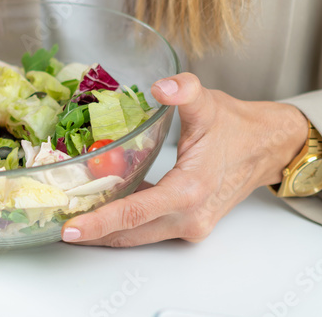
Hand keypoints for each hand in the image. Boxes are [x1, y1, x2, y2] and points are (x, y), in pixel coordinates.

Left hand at [61, 72, 307, 246]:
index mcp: (189, 192)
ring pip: (138, 236)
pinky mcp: (189, 224)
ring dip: (105, 230)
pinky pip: (148, 228)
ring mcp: (190, 225)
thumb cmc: (236, 127)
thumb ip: (185, 91)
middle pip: (130, 233)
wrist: (267, 147)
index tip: (70, 227)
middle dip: (92, 232)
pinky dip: (122, 223)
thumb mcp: (209, 103)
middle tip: (54, 222)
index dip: (99, 221)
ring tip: (69, 217)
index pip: (135, 213)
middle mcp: (189, 217)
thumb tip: (163, 86)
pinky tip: (98, 209)